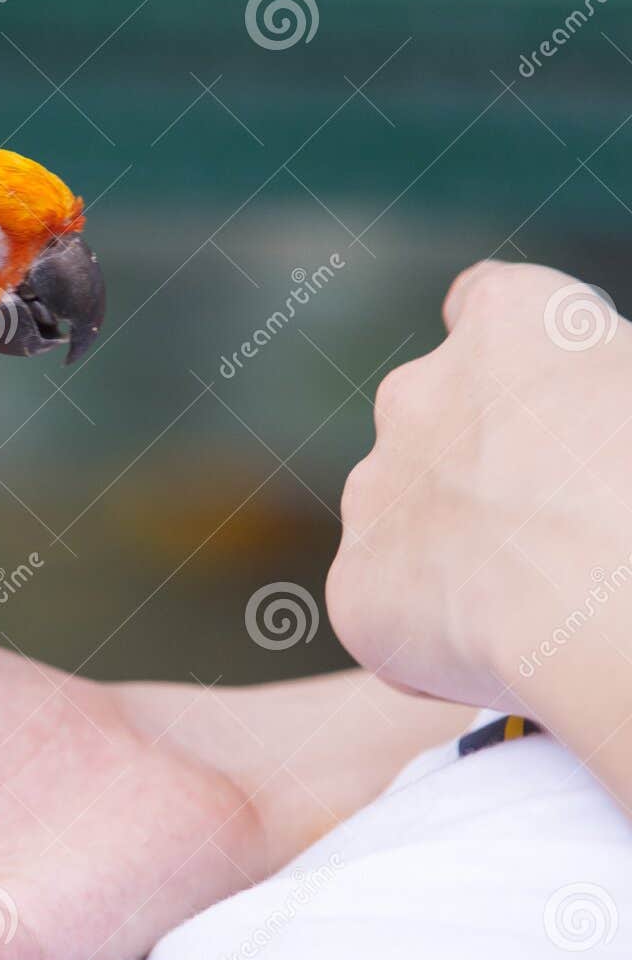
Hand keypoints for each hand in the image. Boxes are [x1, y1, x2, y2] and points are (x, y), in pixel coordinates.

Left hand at [328, 259, 631, 714]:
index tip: (536, 390)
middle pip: (434, 417)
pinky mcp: (354, 584)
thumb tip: (598, 417)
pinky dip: (432, 630)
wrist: (621, 610)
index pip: (483, 304)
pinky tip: (500, 655)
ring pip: (403, 513)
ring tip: (536, 599)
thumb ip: (606, 387)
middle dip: (478, 462)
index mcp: (511, 323)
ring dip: (450, 546)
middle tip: (554, 524)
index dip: (513, 353)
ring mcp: (375, 491)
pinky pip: (388, 604)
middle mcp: (418, 392)